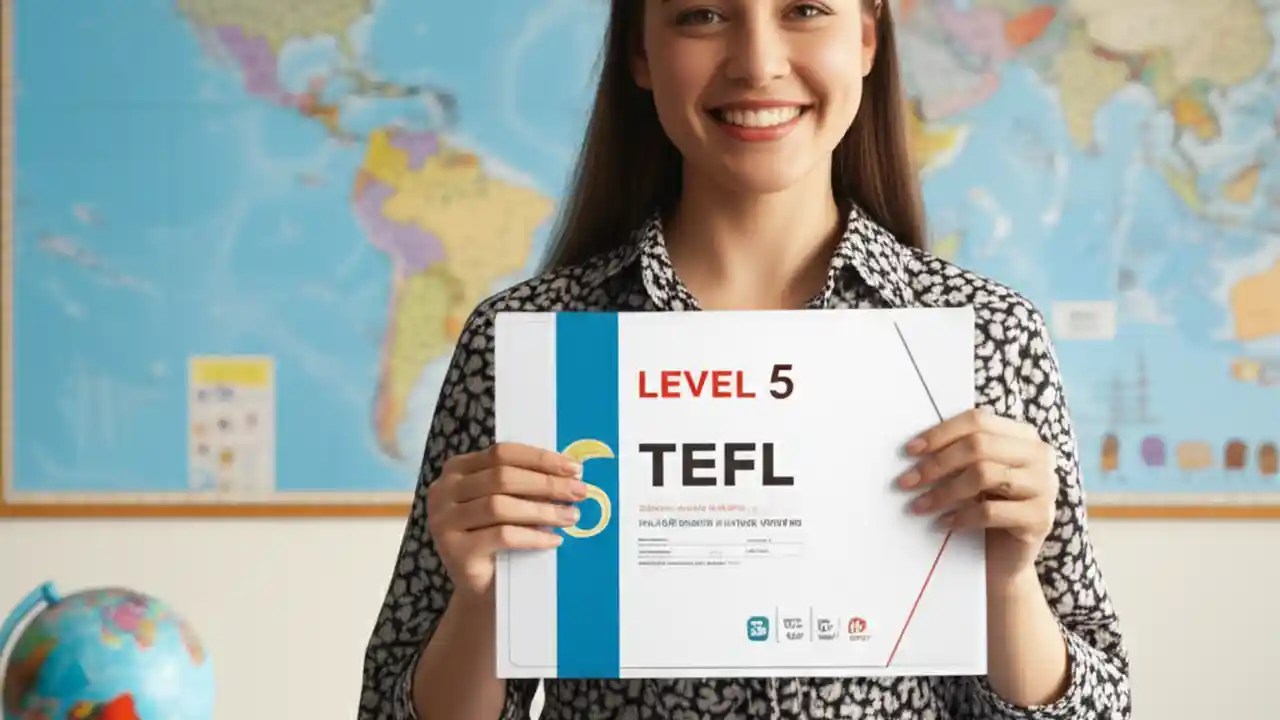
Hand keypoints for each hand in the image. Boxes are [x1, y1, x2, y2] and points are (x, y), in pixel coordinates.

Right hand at [426, 442, 588, 601]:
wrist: (484, 588)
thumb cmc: (500, 538)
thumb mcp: (510, 502)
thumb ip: (526, 482)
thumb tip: (570, 472)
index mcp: (457, 469)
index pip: (502, 453)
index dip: (541, 458)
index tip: (574, 468)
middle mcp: (443, 491)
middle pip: (502, 477)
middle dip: (547, 483)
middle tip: (579, 492)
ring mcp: (444, 522)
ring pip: (499, 506)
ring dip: (543, 510)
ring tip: (571, 516)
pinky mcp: (454, 551)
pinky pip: (501, 537)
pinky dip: (533, 536)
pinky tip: (554, 539)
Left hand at [896, 407, 1058, 585]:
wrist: (1005, 559)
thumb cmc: (985, 508)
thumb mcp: (973, 474)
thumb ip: (958, 453)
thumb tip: (914, 447)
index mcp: (1023, 435)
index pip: (978, 420)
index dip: (940, 433)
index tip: (909, 451)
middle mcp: (1040, 455)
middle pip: (979, 446)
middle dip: (937, 463)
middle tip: (906, 481)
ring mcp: (1045, 486)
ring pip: (984, 475)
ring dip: (944, 491)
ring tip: (919, 505)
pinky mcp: (1040, 518)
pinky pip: (991, 511)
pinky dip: (961, 517)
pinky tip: (943, 523)